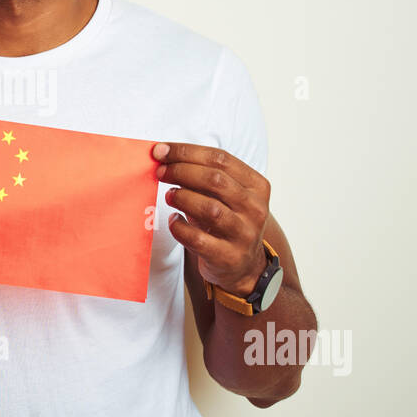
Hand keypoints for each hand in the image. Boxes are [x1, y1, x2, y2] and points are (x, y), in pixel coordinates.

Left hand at [153, 142, 270, 295]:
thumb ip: (203, 176)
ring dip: (182, 197)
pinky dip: (180, 227)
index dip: (186, 152)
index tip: (160, 150)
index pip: (220, 158)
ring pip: (210, 209)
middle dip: (181, 171)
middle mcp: (255, 209)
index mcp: (257, 186)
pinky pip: (198, 239)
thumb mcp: (224, 196)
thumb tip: (164, 155)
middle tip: (160, 171)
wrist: (243, 266)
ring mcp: (245, 234)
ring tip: (169, 195)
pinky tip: (173, 221)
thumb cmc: (226, 221)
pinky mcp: (229, 257)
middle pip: (215, 180)